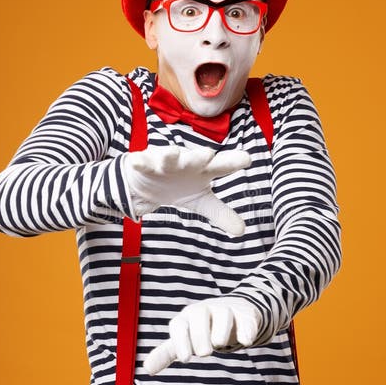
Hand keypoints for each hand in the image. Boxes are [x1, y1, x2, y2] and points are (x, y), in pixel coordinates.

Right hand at [122, 144, 250, 235]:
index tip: (247, 159)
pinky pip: (142, 162)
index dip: (233, 161)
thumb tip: (242, 231)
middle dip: (200, 156)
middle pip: (195, 158)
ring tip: (172, 153)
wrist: (148, 181)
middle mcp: (186, 162)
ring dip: (170, 155)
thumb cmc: (180, 186)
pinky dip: (140, 162)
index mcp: (204, 170)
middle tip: (207, 155)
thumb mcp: (202, 201)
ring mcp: (164, 161)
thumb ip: (221, 213)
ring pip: (168, 156)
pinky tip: (138, 162)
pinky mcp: (145, 163)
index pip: (222, 166)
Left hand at [143, 296, 261, 374]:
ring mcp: (225, 309)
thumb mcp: (184, 340)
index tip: (185, 359)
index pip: (178, 324)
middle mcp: (204, 310)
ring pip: (223, 315)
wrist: (233, 313)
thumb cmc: (202, 330)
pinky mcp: (245, 313)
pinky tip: (246, 342)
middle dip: (200, 337)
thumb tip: (147, 368)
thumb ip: (166, 353)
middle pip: (199, 316)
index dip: (181, 341)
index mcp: (186, 317)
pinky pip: (246, 319)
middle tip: (204, 353)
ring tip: (220, 344)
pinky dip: (246, 331)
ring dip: (221, 333)